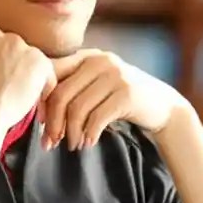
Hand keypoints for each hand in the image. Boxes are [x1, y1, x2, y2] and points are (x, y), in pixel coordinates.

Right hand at [0, 25, 56, 131]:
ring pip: (24, 55)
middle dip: (5, 62)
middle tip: (4, 84)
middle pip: (3, 45)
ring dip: (24, 71)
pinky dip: (44, 83)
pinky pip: (45, 69)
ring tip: (20, 94)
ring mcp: (16, 43)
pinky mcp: (37, 57)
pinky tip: (39, 98)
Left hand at [42, 49, 188, 150]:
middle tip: (51, 142)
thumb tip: (40, 115)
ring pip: (77, 108)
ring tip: (73, 146)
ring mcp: (115, 75)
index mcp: (86, 56)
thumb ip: (72, 89)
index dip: (40, 100)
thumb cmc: (121, 99)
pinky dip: (89, 134)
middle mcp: (99, 60)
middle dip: (53, 123)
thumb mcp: (96, 86)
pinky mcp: (127, 93)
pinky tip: (88, 143)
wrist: (162, 105)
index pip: (51, 72)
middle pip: (61, 94)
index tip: (40, 123)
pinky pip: (97, 118)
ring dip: (71, 133)